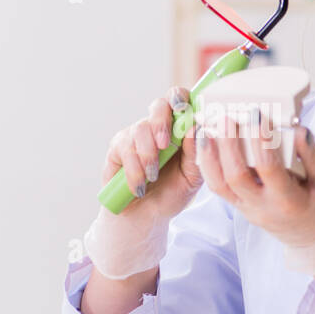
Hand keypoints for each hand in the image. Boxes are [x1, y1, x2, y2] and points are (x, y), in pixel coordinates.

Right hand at [102, 85, 203, 225]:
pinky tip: (139, 186)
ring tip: (153, 177)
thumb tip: (196, 128)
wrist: (146, 215)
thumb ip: (196, 153)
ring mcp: (136, 134)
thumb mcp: (192, 177)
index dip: (180, 97)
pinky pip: (125, 148)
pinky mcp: (117, 147)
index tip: (182, 108)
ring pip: (141, 128)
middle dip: (162, 124)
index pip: (180, 100)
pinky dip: (134, 169)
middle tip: (165, 146)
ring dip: (148, 155)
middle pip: (158, 105)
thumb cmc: (172, 192)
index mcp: (180, 129)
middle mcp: (157, 127)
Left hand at [195, 110, 314, 247]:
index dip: (262, 141)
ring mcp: (247, 209)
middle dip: (228, 145)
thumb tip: (299, 130)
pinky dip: (209, 164)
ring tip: (206, 130)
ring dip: (209, 156)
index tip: (258, 116)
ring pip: (219, 185)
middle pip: (236, 177)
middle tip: (226, 118)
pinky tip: (206, 144)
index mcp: (288, 200)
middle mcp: (263, 207)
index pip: (269, 169)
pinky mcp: (239, 206)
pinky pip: (218, 187)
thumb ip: (312, 154)